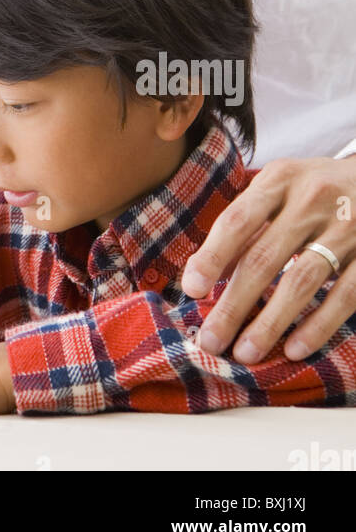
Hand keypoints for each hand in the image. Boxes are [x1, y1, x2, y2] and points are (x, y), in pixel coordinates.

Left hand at [181, 155, 355, 362]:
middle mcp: (312, 200)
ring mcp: (347, 227)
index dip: (212, 256)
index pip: (238, 220)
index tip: (191, 290)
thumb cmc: (317, 188)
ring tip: (245, 352)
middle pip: (264, 257)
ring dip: (270, 323)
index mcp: (281, 179)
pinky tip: (294, 350)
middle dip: (233, 304)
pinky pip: (345, 296)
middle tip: (210, 340)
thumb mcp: (281, 189)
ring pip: (301, 281)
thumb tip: (204, 271)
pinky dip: (318, 326)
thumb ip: (248, 224)